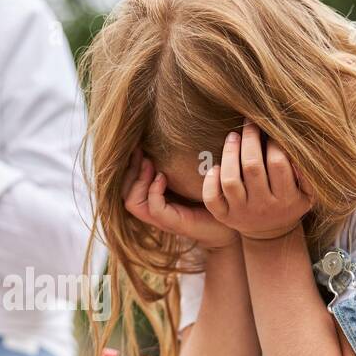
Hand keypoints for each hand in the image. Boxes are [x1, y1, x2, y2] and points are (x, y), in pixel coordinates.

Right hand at [123, 149, 238, 250]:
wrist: (232, 222)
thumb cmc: (214, 196)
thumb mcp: (192, 175)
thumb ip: (178, 162)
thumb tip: (169, 132)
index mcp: (155, 198)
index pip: (127, 184)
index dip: (128, 165)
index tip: (138, 145)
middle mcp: (154, 209)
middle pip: (123, 192)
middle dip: (129, 170)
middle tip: (140, 151)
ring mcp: (163, 219)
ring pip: (133, 202)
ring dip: (138, 181)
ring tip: (149, 163)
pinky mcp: (175, 223)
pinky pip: (154, 209)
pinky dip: (154, 191)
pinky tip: (162, 177)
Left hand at [204, 121, 311, 240]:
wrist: (271, 234)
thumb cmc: (290, 203)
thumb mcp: (308, 194)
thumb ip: (308, 174)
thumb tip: (299, 150)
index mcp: (285, 199)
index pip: (278, 164)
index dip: (274, 142)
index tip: (272, 129)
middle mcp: (262, 206)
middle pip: (252, 167)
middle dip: (250, 139)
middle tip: (249, 122)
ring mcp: (241, 212)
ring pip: (230, 180)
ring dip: (229, 153)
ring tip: (233, 136)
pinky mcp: (224, 216)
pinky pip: (212, 198)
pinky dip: (210, 180)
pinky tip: (215, 166)